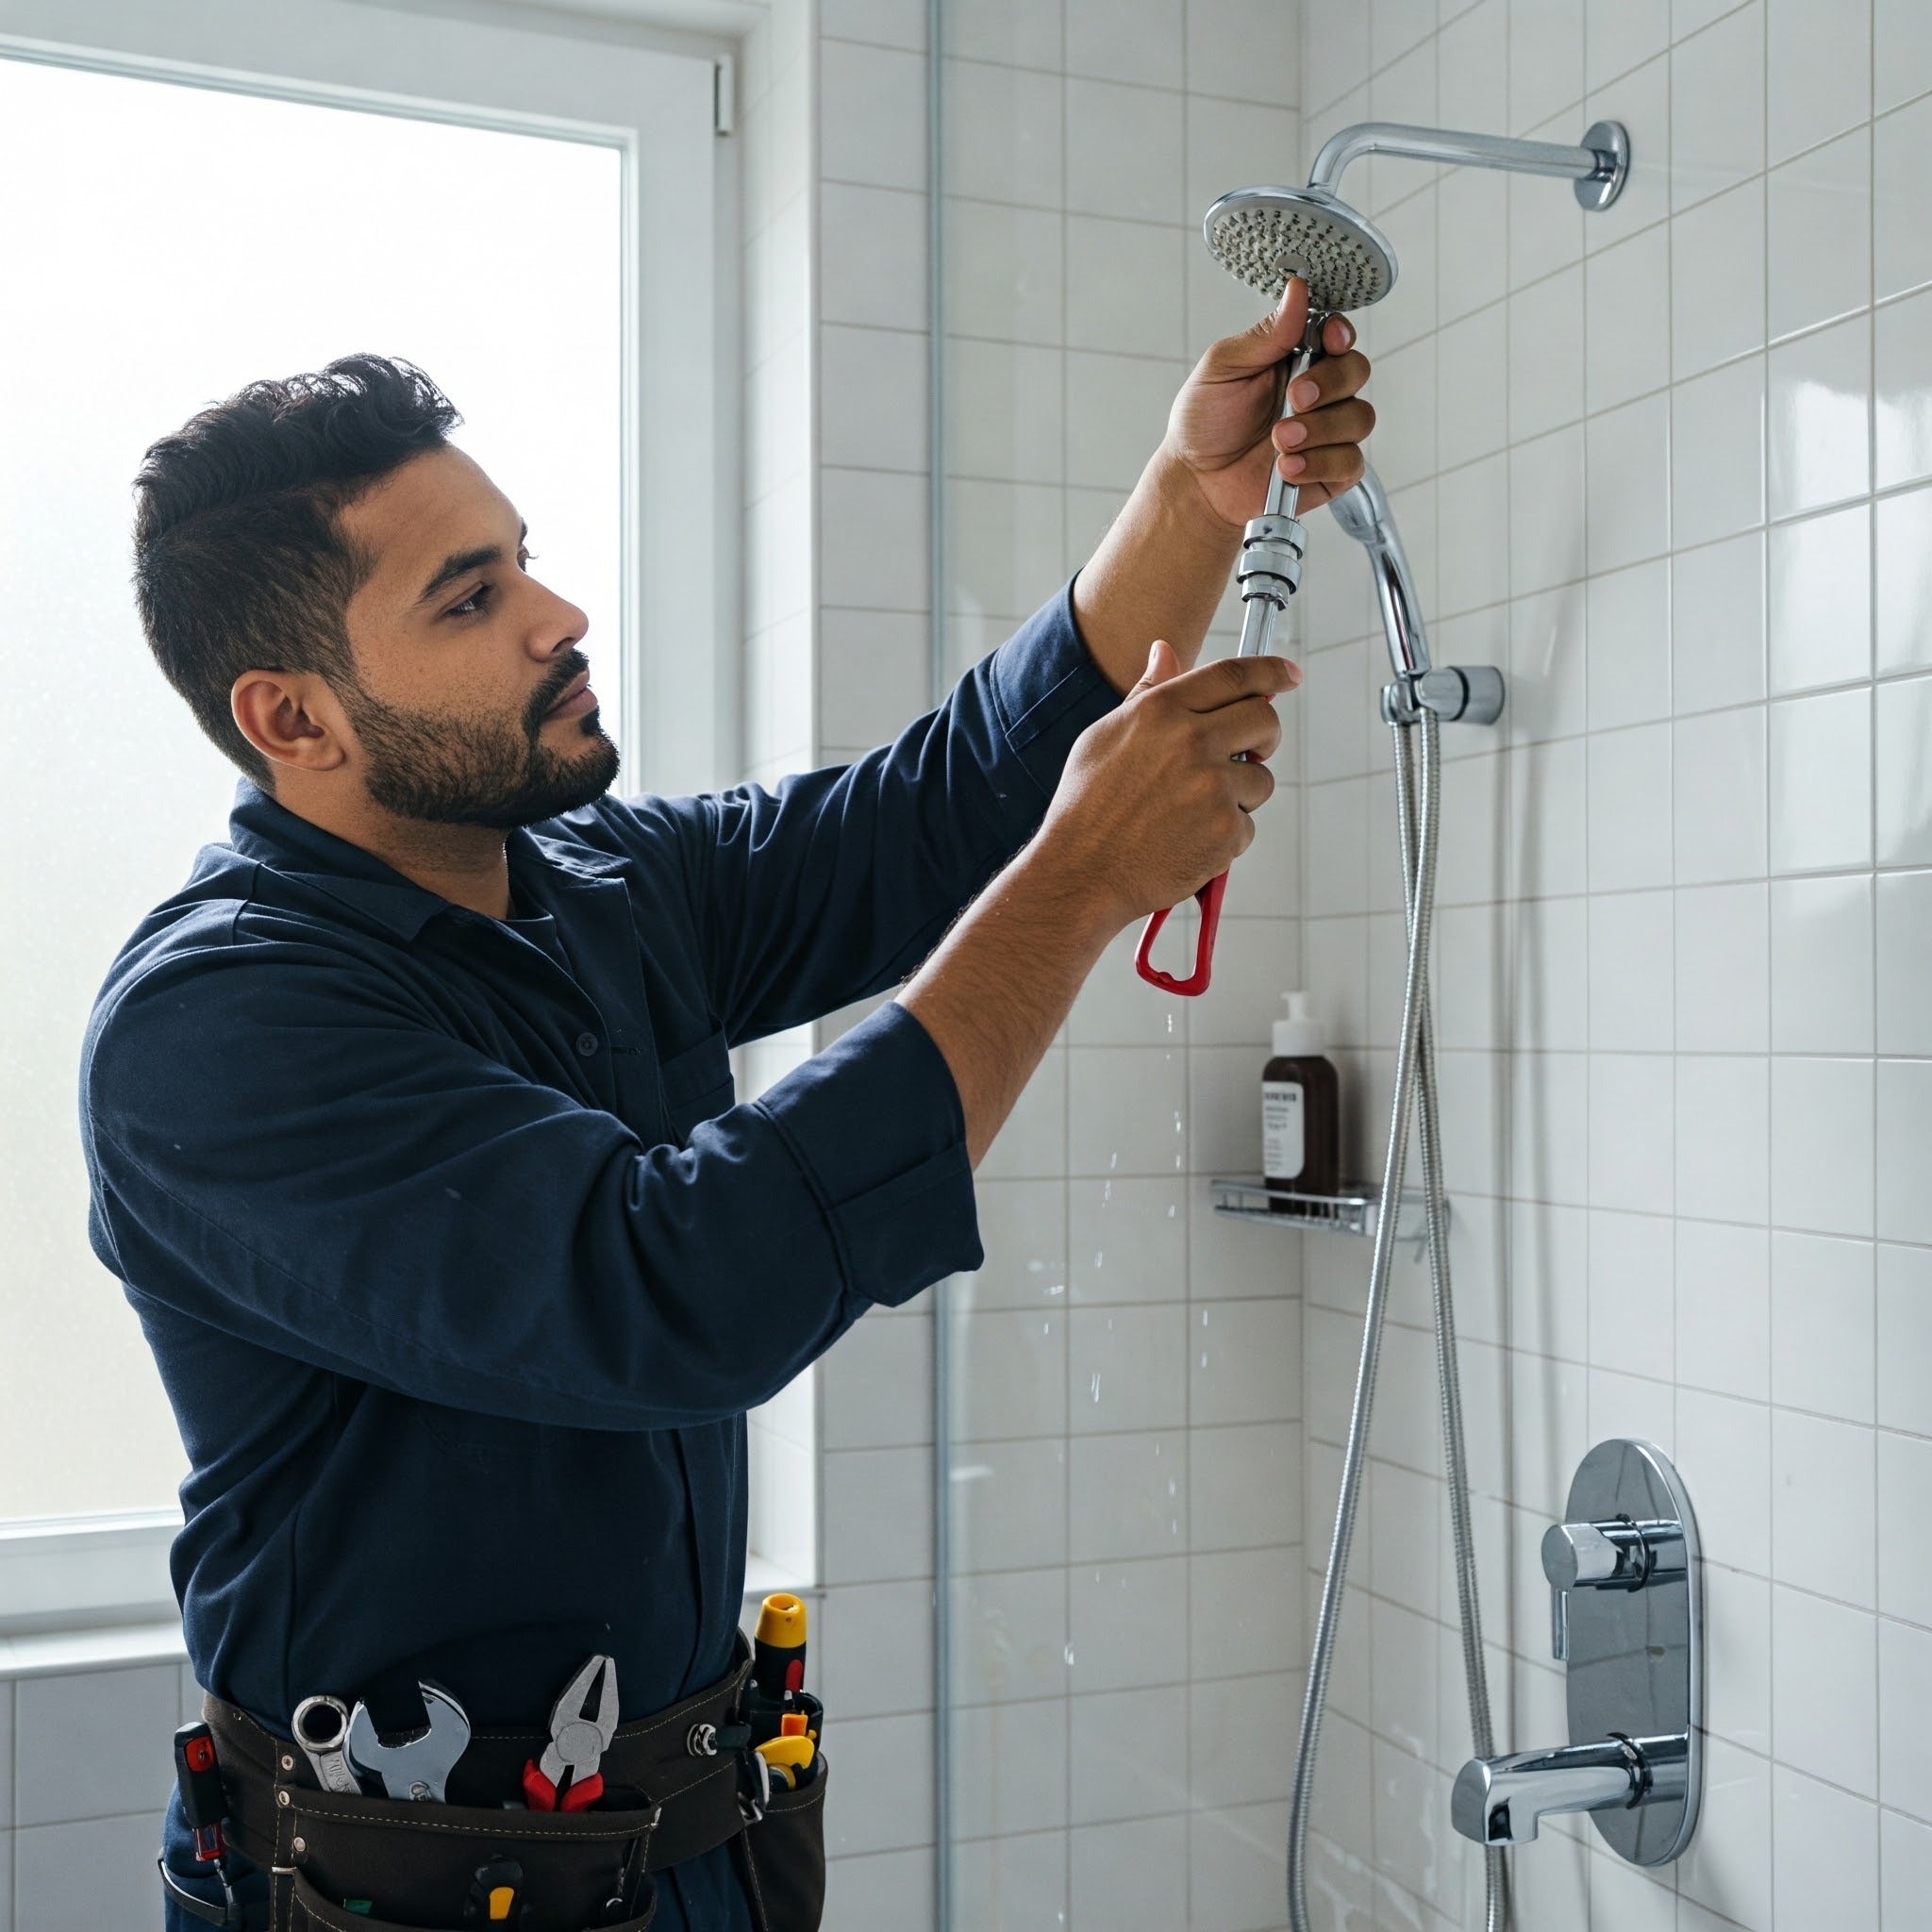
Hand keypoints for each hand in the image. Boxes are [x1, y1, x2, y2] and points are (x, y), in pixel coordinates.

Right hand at [1037, 642, 1295, 921]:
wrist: (1079, 873)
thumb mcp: (1105, 736)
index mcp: (1161, 711)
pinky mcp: (1225, 830)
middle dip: (1265, 735)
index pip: (1234, 675)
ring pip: (1261, 779)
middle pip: (1264, 719)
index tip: (1290, 674)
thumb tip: (1165, 651)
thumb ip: (1147, 694)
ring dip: (1241, 794)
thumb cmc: (1086, 807)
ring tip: (1194, 812)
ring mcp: (1212, 787)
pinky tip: (1188, 842)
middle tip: (1251, 751)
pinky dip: (1225, 837)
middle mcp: (1191, 741)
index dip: (1271, 670)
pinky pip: (1247, 826)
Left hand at [1163, 276, 1374, 521]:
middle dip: (1329, 383)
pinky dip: (1320, 464)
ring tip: (1279, 440)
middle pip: (1356, 371)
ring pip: (1358, 418)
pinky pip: (1349, 463)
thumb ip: (1264, 334)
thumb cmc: (1204, 423)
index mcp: (1296, 359)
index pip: (1337, 336)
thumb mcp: (1223, 369)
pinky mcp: (1330, 471)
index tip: (1330, 340)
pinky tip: (1288, 468)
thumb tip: (1297, 290)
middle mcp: (1319, 393)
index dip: (1340, 334)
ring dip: (1320, 429)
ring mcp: (1328, 432)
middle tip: (1295, 399)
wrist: (1196, 482)